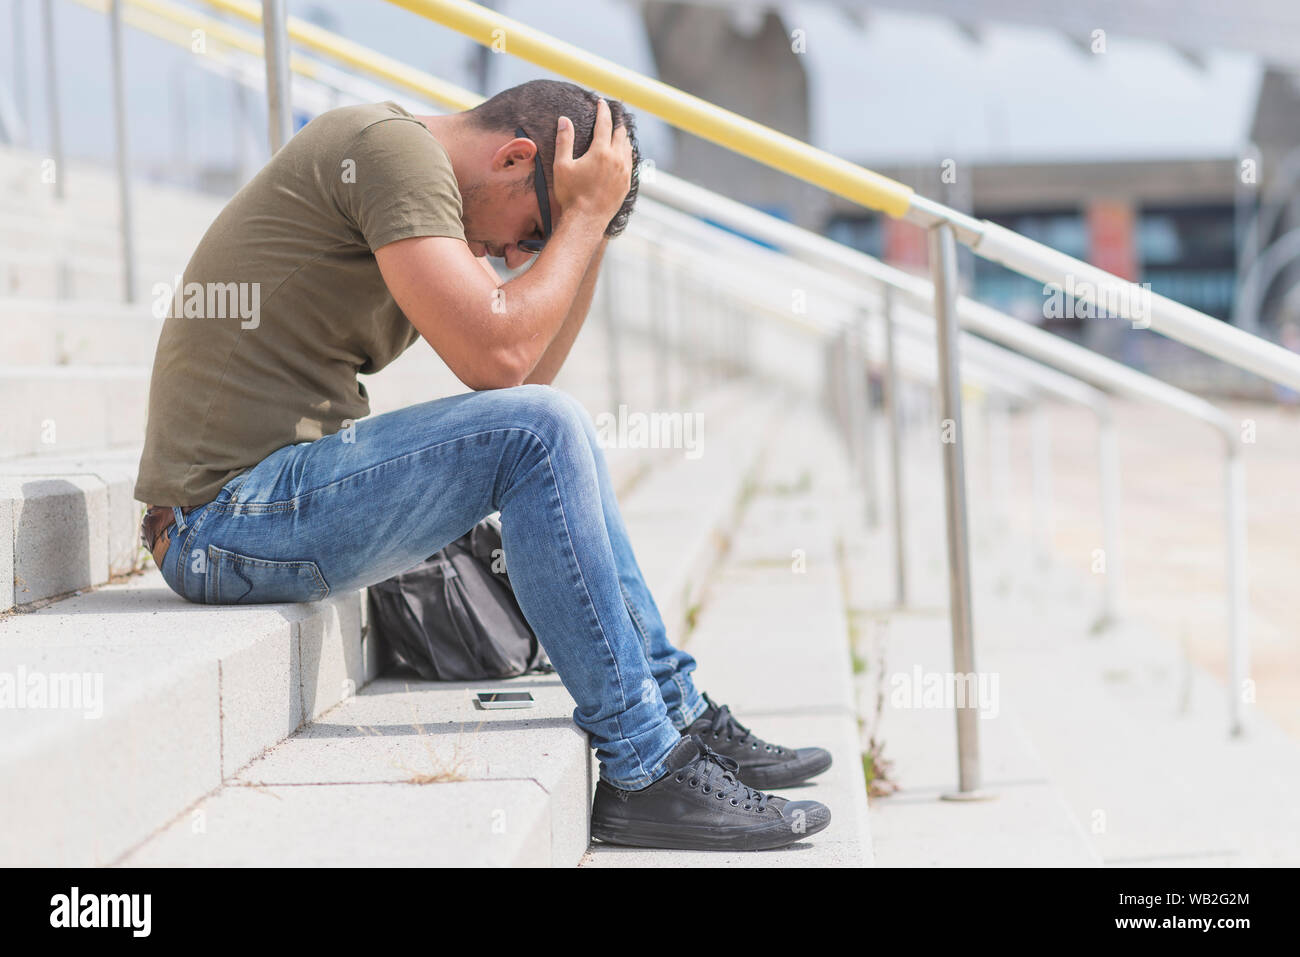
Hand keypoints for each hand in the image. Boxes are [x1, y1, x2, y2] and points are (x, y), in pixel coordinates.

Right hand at [552, 98, 632, 227]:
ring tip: (619, 131)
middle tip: (613, 114)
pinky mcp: (627, 184)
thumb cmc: (571, 194)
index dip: (603, 110)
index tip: (601, 102)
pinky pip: (631, 162)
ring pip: (628, 147)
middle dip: (616, 121)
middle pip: (620, 133)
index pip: (604, 123)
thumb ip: (564, 141)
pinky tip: (624, 153)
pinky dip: (627, 152)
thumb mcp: (562, 166)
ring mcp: (624, 172)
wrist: (586, 220)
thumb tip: (564, 120)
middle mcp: (616, 159)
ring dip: (623, 136)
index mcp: (601, 151)